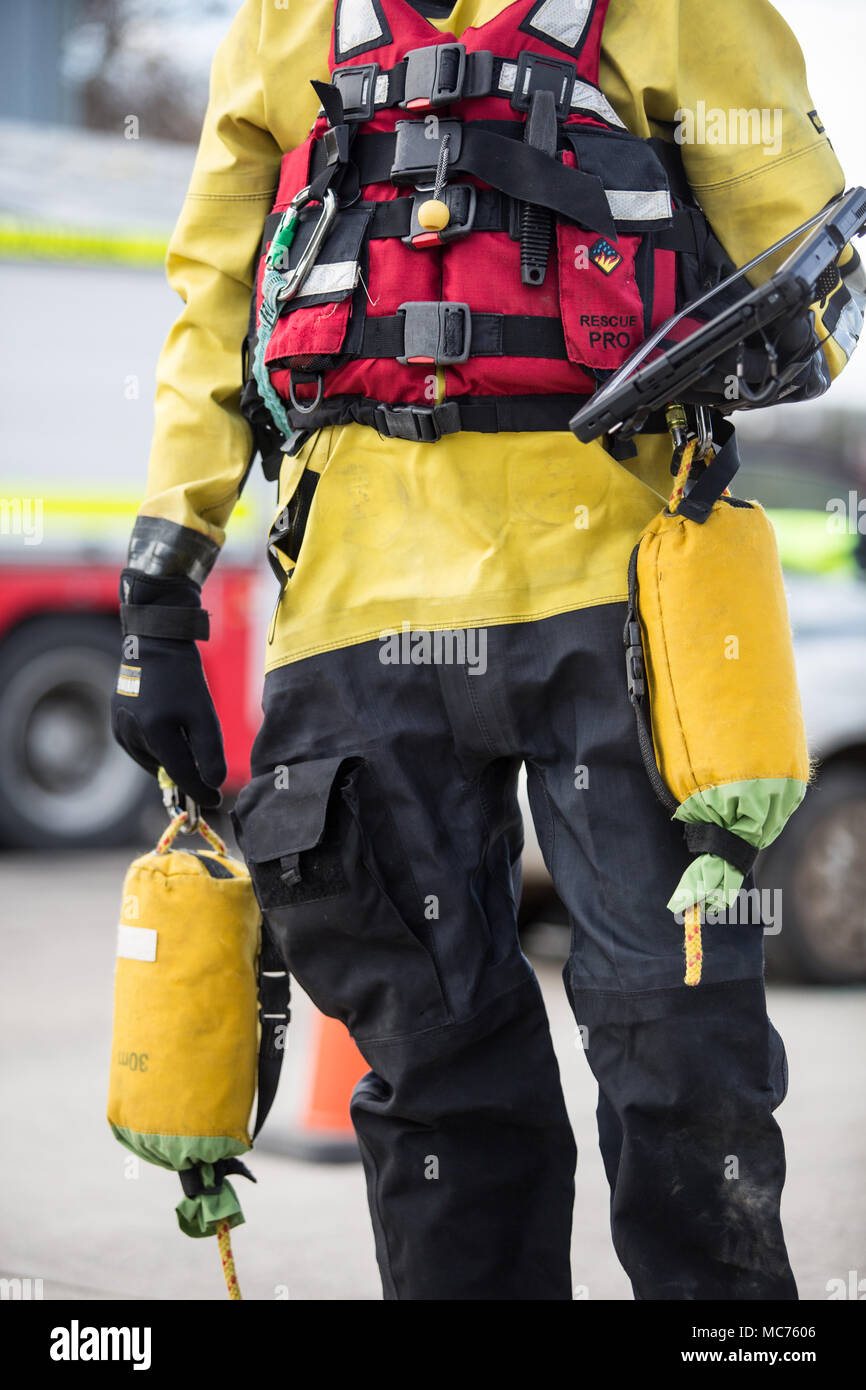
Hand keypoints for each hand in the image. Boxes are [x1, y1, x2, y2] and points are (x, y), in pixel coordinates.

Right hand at [110, 571, 226, 807]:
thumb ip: (210, 751)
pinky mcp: (116, 724)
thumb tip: (213, 783)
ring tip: (184, 729)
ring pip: (154, 759)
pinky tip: (168, 727)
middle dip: (188, 769)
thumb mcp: (205, 713)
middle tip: (206, 760)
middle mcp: (133, 737)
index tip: (215, 802)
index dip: (201, 791)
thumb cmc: (184, 678)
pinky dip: (158, 746)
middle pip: (167, 767)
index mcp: (156, 734)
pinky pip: (142, 748)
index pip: (182, 776)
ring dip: (172, 756)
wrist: (154, 644)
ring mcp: (121, 731)